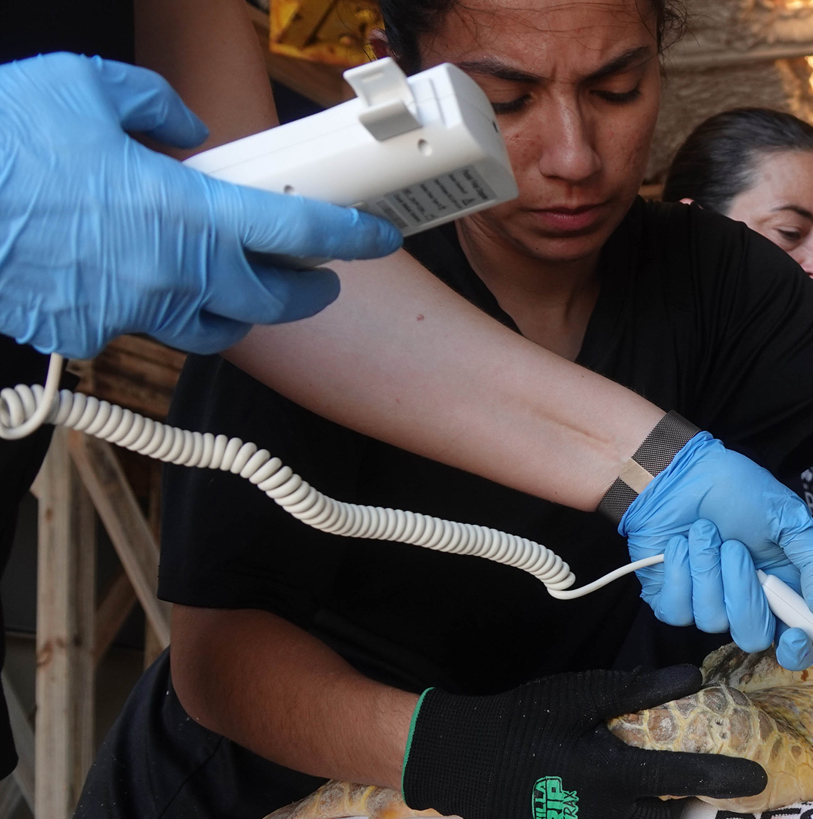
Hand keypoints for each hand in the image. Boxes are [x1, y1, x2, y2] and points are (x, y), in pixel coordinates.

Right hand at [0, 54, 401, 358]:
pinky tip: (132, 283)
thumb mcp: (84, 88)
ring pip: (207, 329)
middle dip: (299, 292)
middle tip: (312, 279)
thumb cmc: (0, 139)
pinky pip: (135, 329)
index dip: (347, 235)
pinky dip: (146, 309)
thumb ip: (152, 106)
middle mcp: (167, 274)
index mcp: (184, 212)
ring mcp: (125, 312)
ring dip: (231, 312)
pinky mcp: (82, 333)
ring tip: (235, 291)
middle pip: (267, 303)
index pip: (296, 229)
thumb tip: (182, 127)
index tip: (373, 238)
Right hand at [400, 666, 765, 818]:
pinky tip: (582, 799)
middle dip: (671, 804)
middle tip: (659, 777)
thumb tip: (692, 679)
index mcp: (611, 774)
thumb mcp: (580, 694)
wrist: (458, 758)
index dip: (725, 779)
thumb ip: (638, 691)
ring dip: (638, 814)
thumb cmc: (523, 720)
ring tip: (617, 784)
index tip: (757, 780)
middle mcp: (601, 816)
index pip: (684, 780)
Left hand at [620, 433, 812, 669]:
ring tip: (705, 532)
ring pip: (713, 620)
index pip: (795, 643)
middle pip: (753, 637)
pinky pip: (677, 611)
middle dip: (744, 593)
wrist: (685, 474)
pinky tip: (681, 544)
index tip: (795, 636)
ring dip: (708, 569)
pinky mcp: (672, 601)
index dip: (796, 651)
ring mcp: (708, 605)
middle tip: (736, 549)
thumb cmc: (739, 491)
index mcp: (781, 592)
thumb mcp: (790, 517)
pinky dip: (680, 572)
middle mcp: (747, 605)